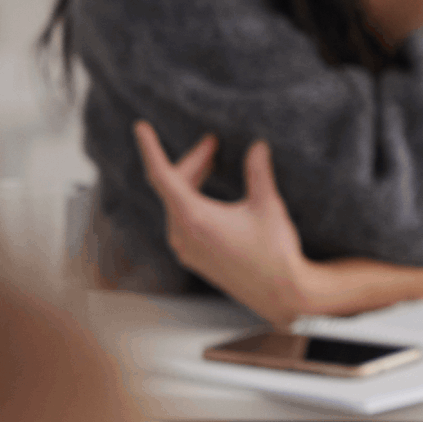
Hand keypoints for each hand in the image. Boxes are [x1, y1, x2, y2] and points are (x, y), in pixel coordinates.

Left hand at [131, 121, 308, 322]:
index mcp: (194, 218)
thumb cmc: (274, 252)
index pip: (162, 175)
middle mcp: (182, 235)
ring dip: (192, 182)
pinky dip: (191, 202)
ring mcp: (186, 249)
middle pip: (172, 187)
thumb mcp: (267, 204)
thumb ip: (258, 171)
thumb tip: (257, 147)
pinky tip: (210, 196)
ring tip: (213, 165)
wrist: (282, 294)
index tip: (141, 128)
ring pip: (176, 204)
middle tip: (213, 144)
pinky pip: (181, 222)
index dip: (151, 148)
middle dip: (192, 162)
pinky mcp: (194, 258)